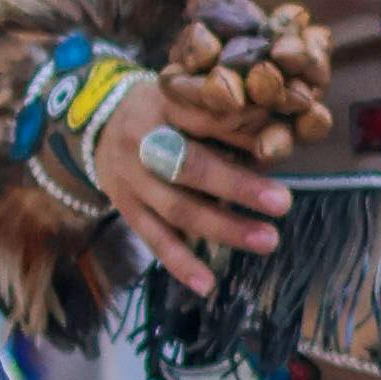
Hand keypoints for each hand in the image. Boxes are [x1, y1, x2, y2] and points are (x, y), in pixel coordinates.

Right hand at [91, 0, 332, 291]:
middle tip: (284, 203)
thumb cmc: (162, 108)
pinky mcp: (125, 207)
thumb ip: (223, 116)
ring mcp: (130, 179)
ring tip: (267, 241)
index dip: (243, 131)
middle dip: (237, 187)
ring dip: (223, 229)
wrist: (96, 123)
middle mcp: (141, 141)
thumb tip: (278, 139)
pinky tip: (207, 284)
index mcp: (162, 103)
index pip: (205, 117)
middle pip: (190, 167)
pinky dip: (180, 263)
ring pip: (176, 208)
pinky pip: (153, 238)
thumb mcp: (185, 95)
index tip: (282, 143)